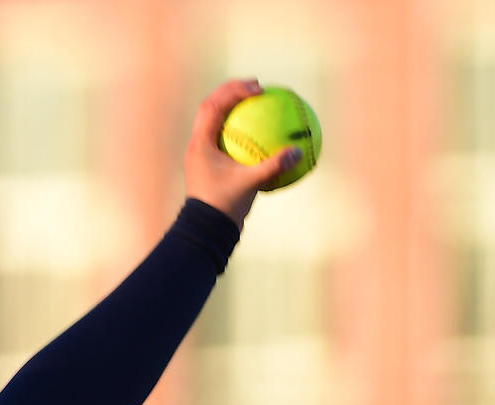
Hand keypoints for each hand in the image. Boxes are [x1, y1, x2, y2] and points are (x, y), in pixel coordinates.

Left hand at [185, 78, 299, 229]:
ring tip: (256, 101)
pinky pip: (223, 138)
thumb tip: (298, 151)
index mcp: (200, 144)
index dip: (234, 91)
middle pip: (210, 106)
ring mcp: (201, 154)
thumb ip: (274, 166)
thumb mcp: (251, 185)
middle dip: (230, 91)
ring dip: (232, 107)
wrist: (205, 229)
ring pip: (213, 121)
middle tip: (256, 85)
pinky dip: (239, 129)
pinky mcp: (208, 163)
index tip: (258, 88)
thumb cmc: (223, 206)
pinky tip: (260, 132)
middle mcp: (197, 145)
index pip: (213, 106)